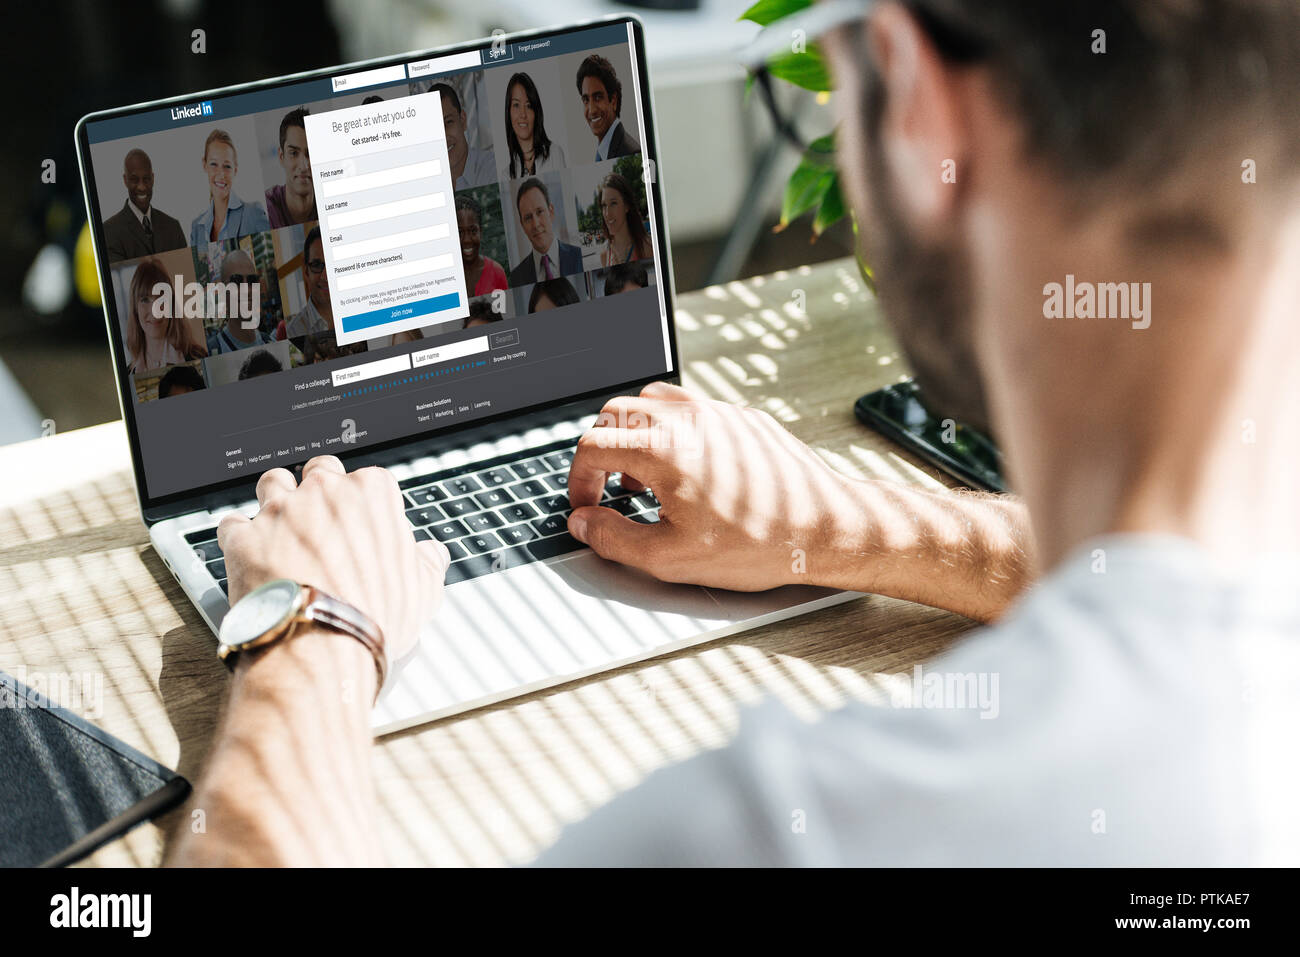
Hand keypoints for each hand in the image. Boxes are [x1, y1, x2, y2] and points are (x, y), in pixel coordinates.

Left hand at [217, 456, 448, 662]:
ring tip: (282, 529)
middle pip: (319, 471)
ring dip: (277, 501)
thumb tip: (430, 554)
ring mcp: (280, 511)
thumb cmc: (375, 619)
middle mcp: (324, 491)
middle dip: (319, 491)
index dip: (365, 505)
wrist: (321, 648)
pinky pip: (233, 523)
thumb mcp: (423, 591)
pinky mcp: (243, 537)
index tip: (363, 526)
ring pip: (273, 483)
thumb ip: (427, 562)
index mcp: (372, 494)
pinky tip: (250, 553)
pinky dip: (240, 536)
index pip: (369, 481)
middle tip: (323, 522)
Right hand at [566, 381, 853, 591]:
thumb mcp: (670, 558)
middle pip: (616, 414)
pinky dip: (673, 432)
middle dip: (601, 451)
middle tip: (607, 489)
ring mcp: (718, 413)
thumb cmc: (758, 544)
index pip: (592, 445)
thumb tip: (585, 525)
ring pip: (654, 401)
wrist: (823, 529)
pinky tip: (686, 471)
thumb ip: (615, 539)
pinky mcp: (743, 419)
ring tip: (644, 478)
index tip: (586, 505)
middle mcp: (688, 420)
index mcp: (663, 449)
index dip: (578, 479)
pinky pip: (693, 409)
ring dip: (635, 434)